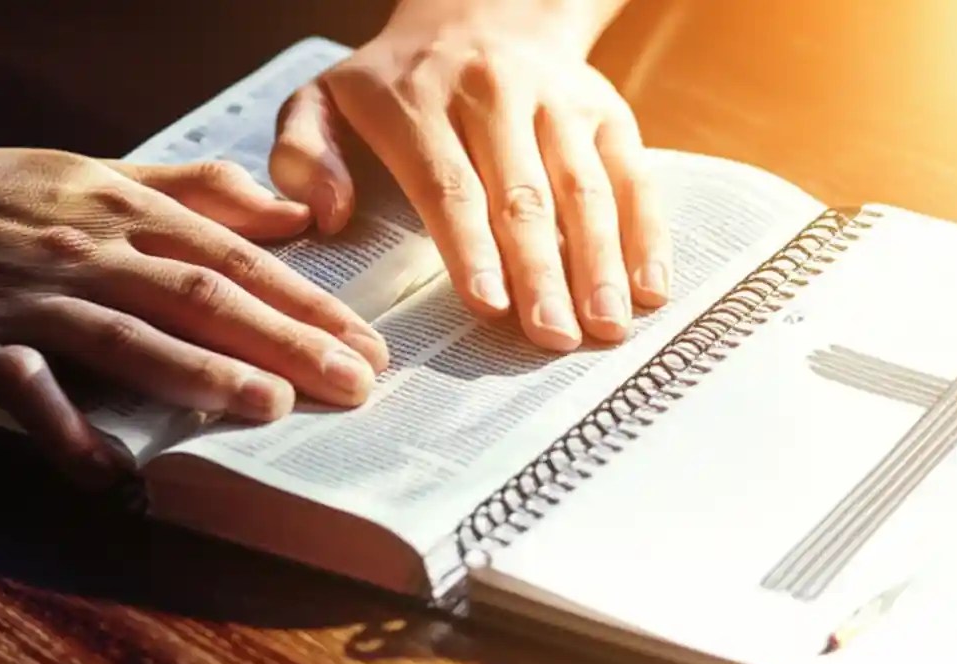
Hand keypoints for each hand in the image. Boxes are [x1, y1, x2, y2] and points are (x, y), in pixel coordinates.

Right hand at [0, 148, 389, 481]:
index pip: (238, 262)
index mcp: (126, 213)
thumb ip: (196, 192)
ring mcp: (31, 300)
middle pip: (204, 299)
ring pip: (128, 336)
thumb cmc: (2, 198)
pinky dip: (65, 427)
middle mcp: (90, 253)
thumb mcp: (97, 173)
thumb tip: (292, 215)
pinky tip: (114, 470)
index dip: (307, 304)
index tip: (366, 342)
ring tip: (273, 407)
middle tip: (355, 384)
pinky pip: (22, 386)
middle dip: (286, 342)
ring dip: (202, 374)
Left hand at [269, 0, 667, 351]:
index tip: (490, 306)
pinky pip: (634, 175)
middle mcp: (495, 94)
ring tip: (608, 325)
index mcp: (419, 100)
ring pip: (584, 188)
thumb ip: (304, 152)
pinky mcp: (606, 111)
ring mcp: (560, 101)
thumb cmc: (395, 81)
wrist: (482, 7)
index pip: (450, 183)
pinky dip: (647, 233)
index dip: (472, 248)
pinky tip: (651, 286)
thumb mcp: (324, 98)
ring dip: (600, 262)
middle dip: (542, 272)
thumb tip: (326, 215)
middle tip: (555, 338)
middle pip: (524, 195)